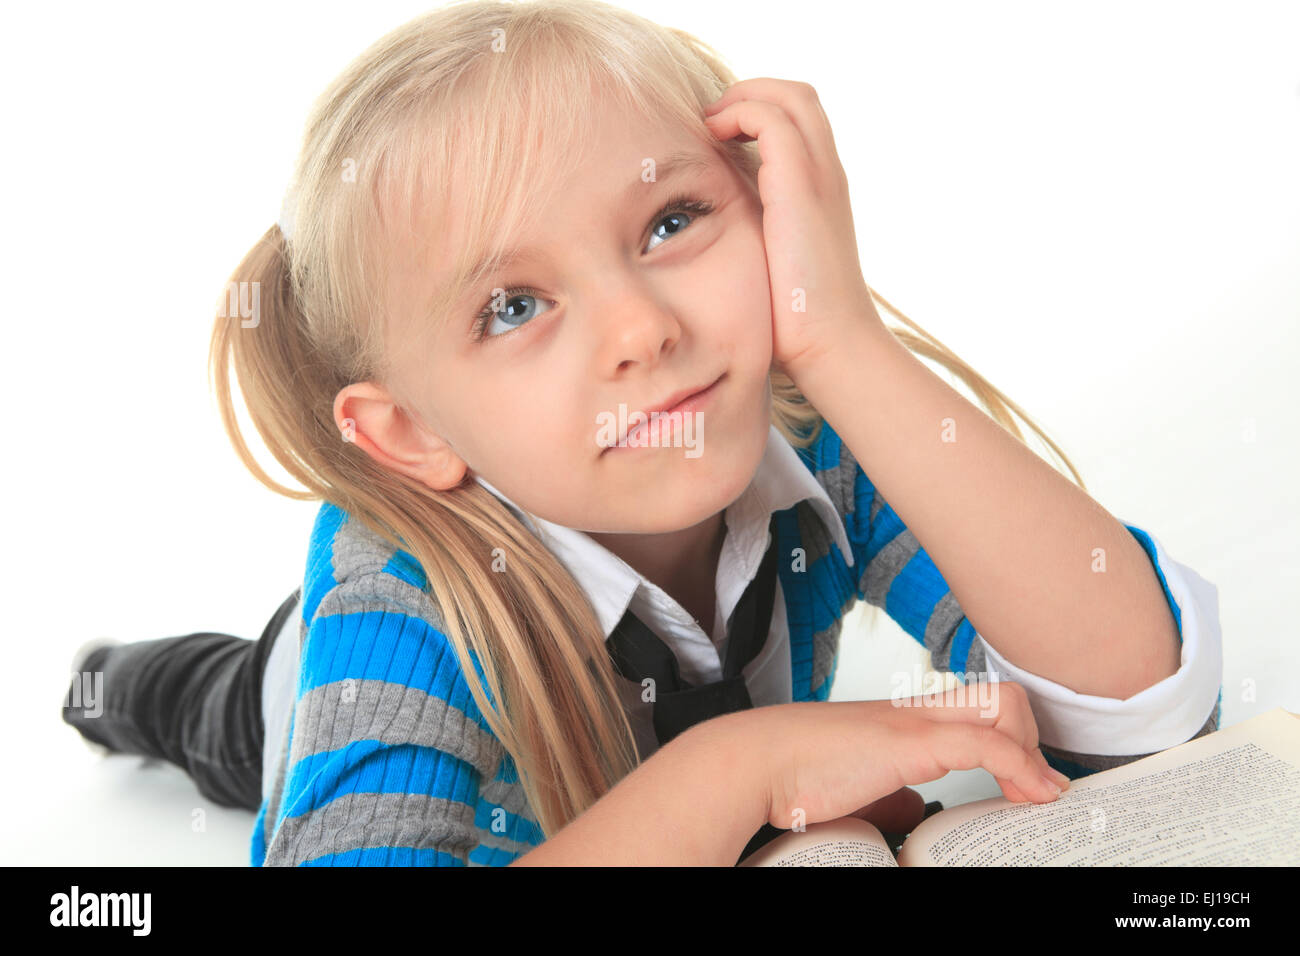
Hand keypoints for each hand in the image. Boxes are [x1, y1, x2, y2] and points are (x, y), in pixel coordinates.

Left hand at [703, 78, 882, 379]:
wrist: (833, 347)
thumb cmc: (798, 326)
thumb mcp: (774, 271)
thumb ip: (756, 244)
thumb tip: (715, 251)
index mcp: (822, 193)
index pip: (799, 123)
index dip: (758, 114)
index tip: (718, 138)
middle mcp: (827, 176)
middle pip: (798, 97)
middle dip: (750, 94)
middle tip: (711, 123)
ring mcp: (818, 178)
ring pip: (789, 96)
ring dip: (742, 97)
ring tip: (709, 124)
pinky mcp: (800, 187)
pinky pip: (770, 119)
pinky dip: (738, 113)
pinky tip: (711, 139)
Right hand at [748, 681, 1071, 831]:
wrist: (758, 762)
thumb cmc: (793, 773)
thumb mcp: (857, 787)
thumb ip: (890, 795)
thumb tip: (914, 810)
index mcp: (905, 720)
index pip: (980, 706)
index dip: (1015, 740)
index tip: (1030, 782)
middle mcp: (917, 712)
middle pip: (1002, 697)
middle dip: (1033, 741)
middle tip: (1035, 788)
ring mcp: (916, 722)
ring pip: (1004, 709)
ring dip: (1033, 753)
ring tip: (1036, 795)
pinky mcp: (912, 742)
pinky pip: (987, 745)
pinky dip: (1021, 769)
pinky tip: (1031, 794)